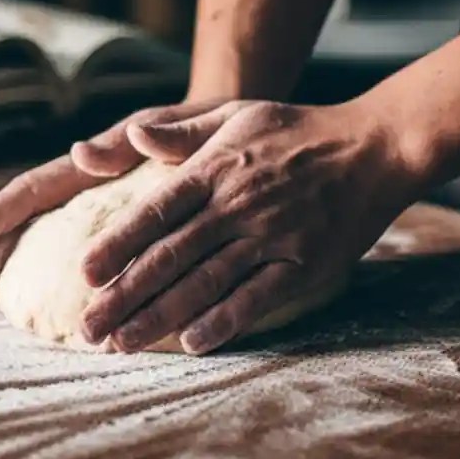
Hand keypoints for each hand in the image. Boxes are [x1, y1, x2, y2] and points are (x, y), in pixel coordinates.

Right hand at [0, 100, 227, 294]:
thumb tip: (83, 153)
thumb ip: (142, 137)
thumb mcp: (183, 126)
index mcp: (96, 165)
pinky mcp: (122, 239)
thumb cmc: (210, 132)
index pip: (34, 189)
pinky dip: (50, 281)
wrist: (244, 141)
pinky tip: (26, 307)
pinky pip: (79, 260)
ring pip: (46, 243)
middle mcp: (88, 191)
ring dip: (11, 270)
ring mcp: (100, 216)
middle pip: (27, 220)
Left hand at [78, 100, 423, 354]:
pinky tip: (191, 343)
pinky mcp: (305, 263)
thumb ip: (179, 132)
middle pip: (170, 256)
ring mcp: (272, 236)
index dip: (118, 244)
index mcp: (214, 168)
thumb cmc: (294, 131)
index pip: (155, 212)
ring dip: (160, 316)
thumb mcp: (234, 114)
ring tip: (121, 344)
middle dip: (124, 295)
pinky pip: (257, 298)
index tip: (84, 274)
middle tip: (87, 328)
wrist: (376, 146)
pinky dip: (224, 321)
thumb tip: (131, 135)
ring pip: (205, 283)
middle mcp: (237, 204)